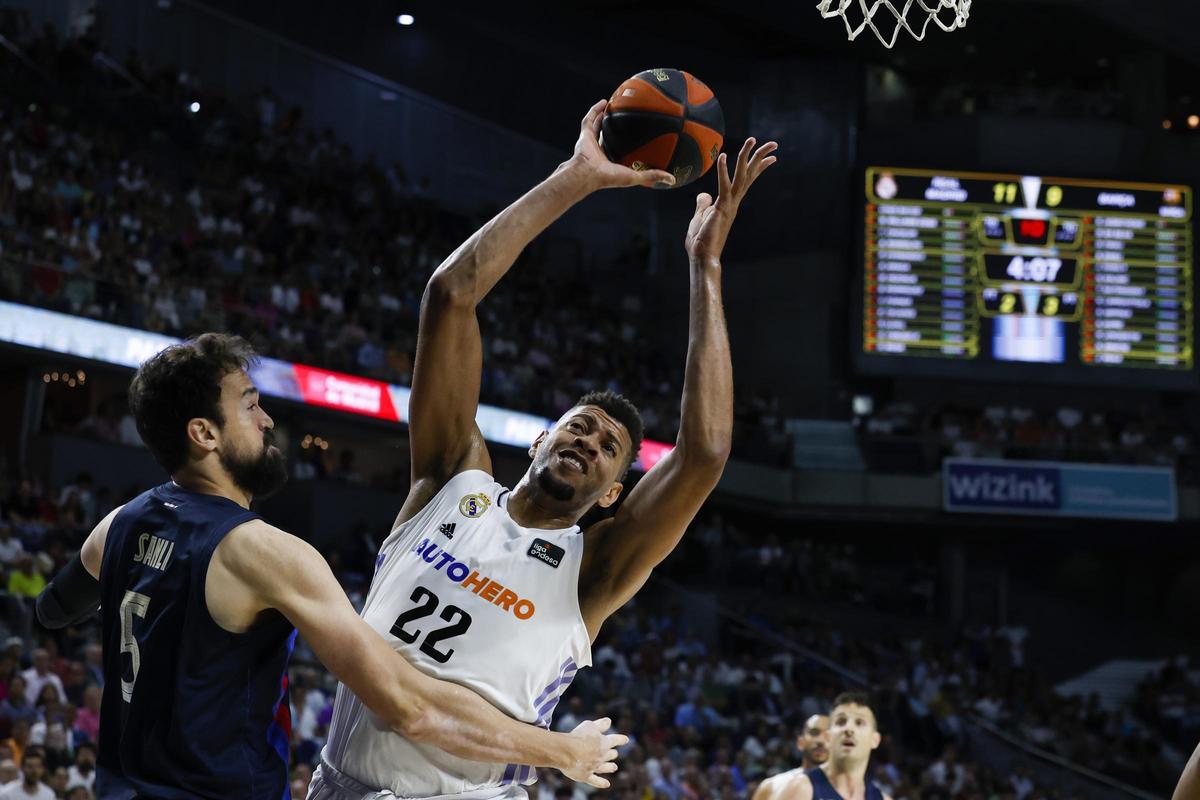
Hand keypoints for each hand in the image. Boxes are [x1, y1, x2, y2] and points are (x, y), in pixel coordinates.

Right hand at [560, 716, 627, 787]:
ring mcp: (595, 767)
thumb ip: (601, 724)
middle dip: (613, 753)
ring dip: (610, 767)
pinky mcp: (586, 776)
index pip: (616, 740)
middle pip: (611, 754)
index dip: (621, 739)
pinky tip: (607, 784)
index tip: (626, 739)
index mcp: (604, 742)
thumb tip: (609, 721)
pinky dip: (601, 783)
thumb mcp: (590, 725)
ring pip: (606, 768)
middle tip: (614, 753)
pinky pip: (596, 781)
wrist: (567, 752)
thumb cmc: (578, 736)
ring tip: (614, 767)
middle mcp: (602, 756)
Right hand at [565, 100, 675, 190]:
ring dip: (604, 116)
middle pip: (609, 136)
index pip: (620, 151)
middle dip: (616, 128)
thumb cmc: (609, 178)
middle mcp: (600, 151)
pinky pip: (589, 119)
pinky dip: (595, 110)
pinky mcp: (584, 135)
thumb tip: (673, 179)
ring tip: (613, 105)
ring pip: (598, 126)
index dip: (628, 144)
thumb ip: (652, 175)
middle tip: (627, 118)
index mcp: (611, 162)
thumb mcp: (635, 176)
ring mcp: (591, 142)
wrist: (587, 173)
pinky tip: (604, 101)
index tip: (639, 137)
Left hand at [685, 137, 778, 262]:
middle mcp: (734, 202)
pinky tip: (723, 155)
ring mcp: (729, 204)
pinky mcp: (721, 208)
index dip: (758, 167)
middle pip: (750, 174)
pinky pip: (723, 185)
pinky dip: (722, 170)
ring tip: (753, 140)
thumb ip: (703, 204)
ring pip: (742, 176)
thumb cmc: (701, 241)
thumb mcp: (700, 217)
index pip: (747, 180)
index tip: (772, 157)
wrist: (702, 257)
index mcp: (730, 202)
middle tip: (774, 143)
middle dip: (761, 157)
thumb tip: (703, 195)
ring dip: (747, 157)